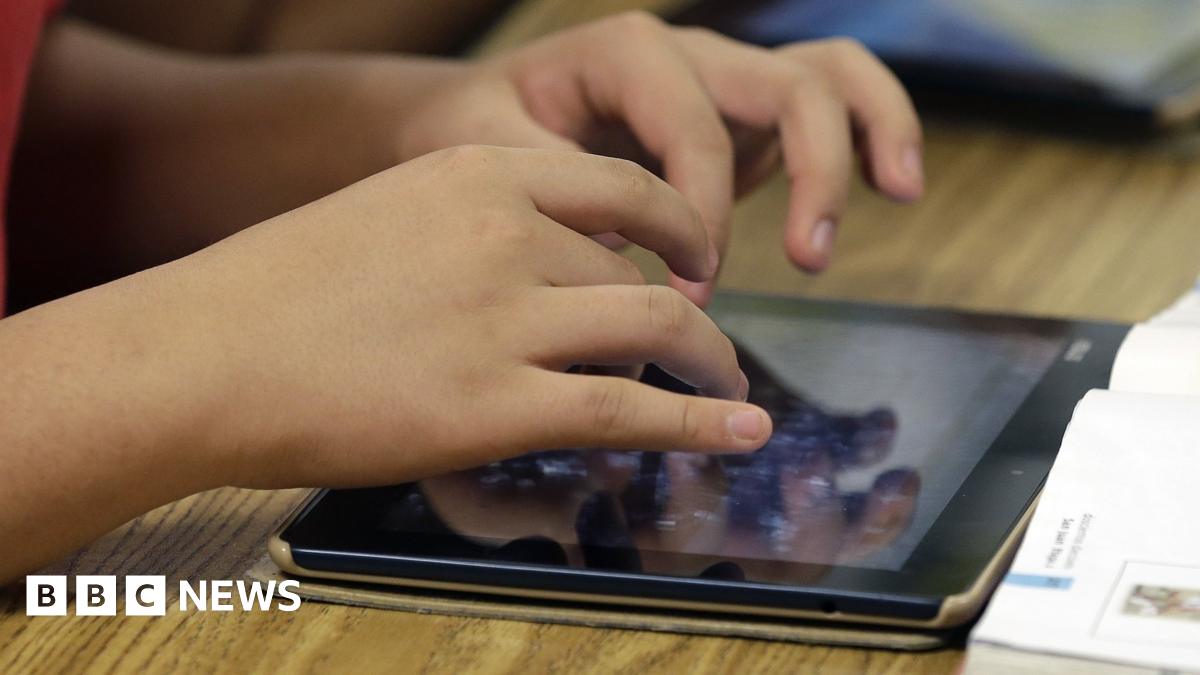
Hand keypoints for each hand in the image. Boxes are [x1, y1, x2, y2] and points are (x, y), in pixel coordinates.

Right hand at [179, 145, 772, 488]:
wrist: (206, 352)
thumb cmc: (283, 290)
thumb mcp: (394, 215)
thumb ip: (480, 230)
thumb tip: (554, 267)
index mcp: (482, 175)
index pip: (623, 190)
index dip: (680, 227)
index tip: (699, 258)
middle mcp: (509, 235)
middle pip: (640, 273)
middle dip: (690, 316)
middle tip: (708, 348)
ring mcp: (507, 319)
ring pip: (656, 329)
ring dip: (710, 365)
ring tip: (730, 392)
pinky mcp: (497, 405)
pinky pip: (630, 408)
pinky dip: (699, 422)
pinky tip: (735, 431)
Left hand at [391, 12, 923, 305]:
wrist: (474, 118)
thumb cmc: (475, 132)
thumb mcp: (487, 152)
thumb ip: (552, 190)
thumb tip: (623, 250)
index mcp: (627, 54)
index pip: (697, 129)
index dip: (703, 213)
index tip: (688, 289)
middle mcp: (689, 57)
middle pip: (790, 85)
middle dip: (814, 169)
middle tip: (808, 260)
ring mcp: (724, 83)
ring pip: (829, 74)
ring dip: (870, 132)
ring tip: (901, 193)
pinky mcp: (743, 122)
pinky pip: (826, 107)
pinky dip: (868, 134)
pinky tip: (892, 186)